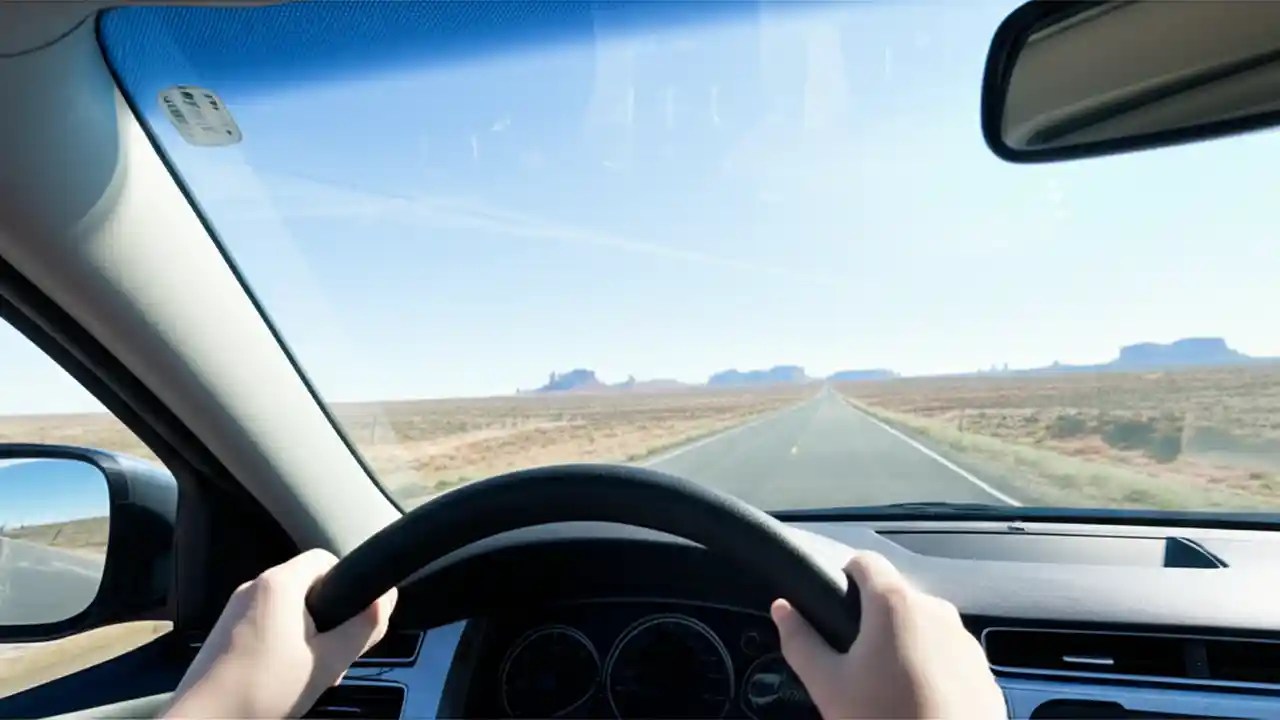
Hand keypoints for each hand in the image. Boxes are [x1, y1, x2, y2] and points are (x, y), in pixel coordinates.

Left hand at [165, 549, 397, 718]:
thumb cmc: (265, 688)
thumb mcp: (327, 662)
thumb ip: (363, 628)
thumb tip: (387, 598)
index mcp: (279, 584)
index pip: (326, 559)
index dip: (349, 584)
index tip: (356, 619)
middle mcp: (254, 586)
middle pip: (307, 585)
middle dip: (329, 617)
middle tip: (336, 656)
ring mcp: (234, 608)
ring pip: (287, 608)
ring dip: (308, 634)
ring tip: (312, 672)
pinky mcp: (224, 630)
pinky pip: (266, 622)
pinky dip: (284, 641)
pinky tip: (286, 675)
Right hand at [771, 552, 1005, 719]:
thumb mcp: (828, 685)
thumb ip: (800, 640)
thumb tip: (782, 608)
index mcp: (895, 605)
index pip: (865, 561)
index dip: (844, 576)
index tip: (835, 606)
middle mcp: (936, 610)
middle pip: (895, 597)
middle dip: (874, 620)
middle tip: (856, 663)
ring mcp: (965, 640)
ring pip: (924, 627)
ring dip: (904, 644)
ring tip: (888, 688)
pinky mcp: (983, 669)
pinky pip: (949, 655)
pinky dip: (932, 668)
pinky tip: (919, 702)